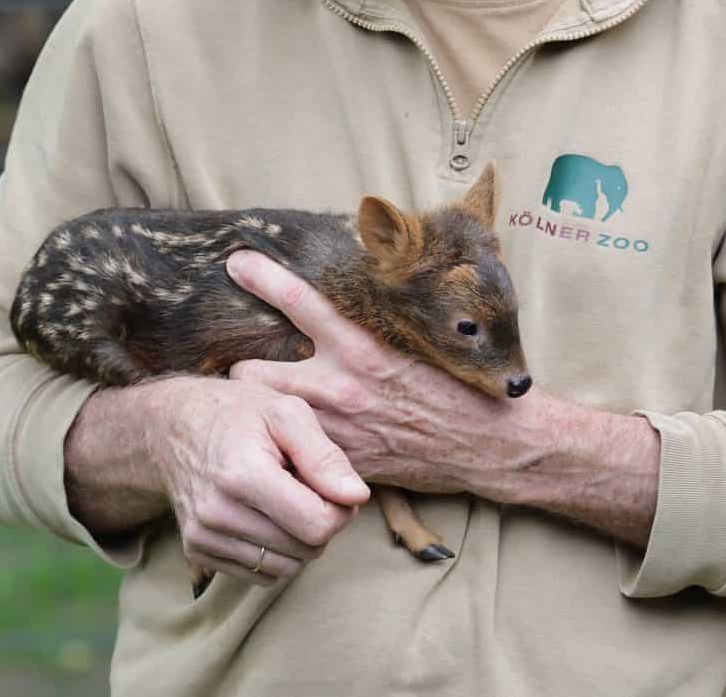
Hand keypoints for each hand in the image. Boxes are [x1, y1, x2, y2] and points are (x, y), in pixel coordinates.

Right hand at [145, 375, 369, 589]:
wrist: (171, 428)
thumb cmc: (237, 413)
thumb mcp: (286, 412)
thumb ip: (325, 456)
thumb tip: (356, 497)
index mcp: (242, 474)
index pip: (318, 525)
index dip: (340, 508)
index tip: (331, 484)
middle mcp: (217, 513)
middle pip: (306, 550)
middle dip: (320, 521)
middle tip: (304, 486)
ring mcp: (203, 536)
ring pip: (287, 569)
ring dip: (298, 540)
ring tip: (282, 498)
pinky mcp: (198, 552)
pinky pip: (260, 575)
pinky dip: (273, 552)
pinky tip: (262, 515)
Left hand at [223, 249, 510, 495]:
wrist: (488, 443)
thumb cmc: (458, 384)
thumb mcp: (416, 339)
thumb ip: (372, 324)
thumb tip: (347, 296)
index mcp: (361, 346)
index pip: (299, 300)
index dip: (262, 277)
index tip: (237, 263)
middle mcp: (341, 386)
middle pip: (254, 372)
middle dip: (242, 372)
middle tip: (241, 370)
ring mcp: (337, 428)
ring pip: (267, 415)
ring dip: (259, 410)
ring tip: (257, 409)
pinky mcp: (342, 463)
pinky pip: (296, 451)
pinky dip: (288, 446)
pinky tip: (286, 446)